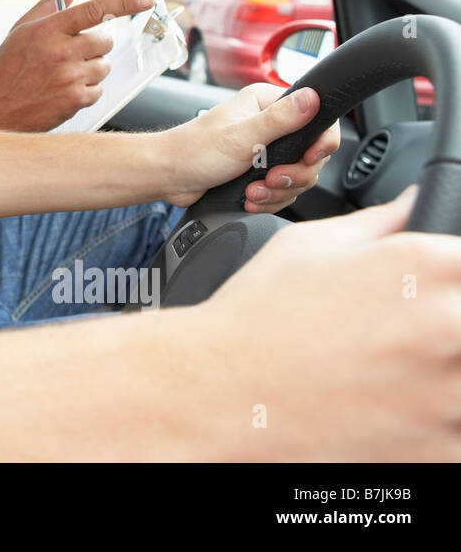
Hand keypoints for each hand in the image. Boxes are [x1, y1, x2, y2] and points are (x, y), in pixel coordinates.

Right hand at [0, 0, 154, 132]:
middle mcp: (61, 51)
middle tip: (75, 53)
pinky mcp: (75, 99)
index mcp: (48, 29)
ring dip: (91, 69)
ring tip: (65, 75)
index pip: (94, 10)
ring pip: (104, 66)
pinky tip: (63, 91)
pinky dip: (86, 91)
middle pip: (104, 40)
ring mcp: (69, 76)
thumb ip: (49, 4)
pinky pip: (98, 90)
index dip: (125, 2)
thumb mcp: (22, 30)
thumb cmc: (7, 67)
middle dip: (96, 45)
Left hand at [160, 83, 339, 209]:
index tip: (310, 158)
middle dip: (293, 175)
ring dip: (277, 191)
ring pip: (298, 177)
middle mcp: (270, 123)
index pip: (318, 117)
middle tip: (270, 179)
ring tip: (252, 192)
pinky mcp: (259, 171)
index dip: (321, 143)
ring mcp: (266, 149)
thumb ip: (280, 119)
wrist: (168, 177)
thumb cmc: (193, 151)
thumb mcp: (241, 136)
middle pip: (312, 155)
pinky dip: (268, 199)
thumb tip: (313, 97)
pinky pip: (282, 190)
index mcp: (267, 103)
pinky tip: (249, 198)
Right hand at [194, 186, 460, 458]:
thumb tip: (414, 204)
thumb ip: (381, 223)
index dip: (451, 279)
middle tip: (404, 338)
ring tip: (394, 377)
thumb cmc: (256, 320)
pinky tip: (394, 412)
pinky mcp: (439, 450)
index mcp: (425, 267)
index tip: (434, 293)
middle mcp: (447, 327)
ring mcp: (447, 396)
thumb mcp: (309, 246)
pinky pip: (458, 434)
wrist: (217, 393)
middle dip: (444, 326)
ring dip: (443, 379)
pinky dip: (437, 426)